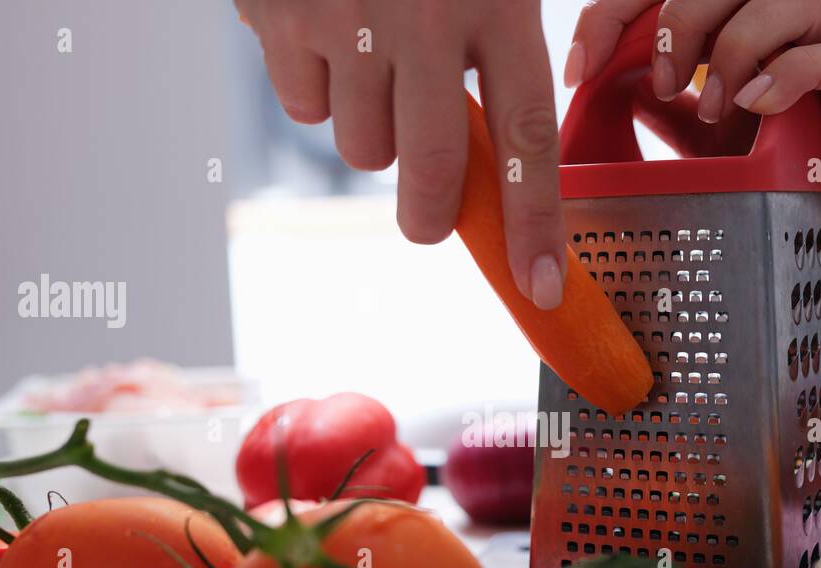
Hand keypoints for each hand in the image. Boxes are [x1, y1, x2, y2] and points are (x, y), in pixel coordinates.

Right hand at [238, 0, 566, 306]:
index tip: (542, 288)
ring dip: (372, 130)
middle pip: (431, 169)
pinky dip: (317, 86)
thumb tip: (506, 144)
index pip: (526, 137)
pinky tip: (328, 32)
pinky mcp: (278, 18)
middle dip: (430, 214)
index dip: (536, 223)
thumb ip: (506, 39)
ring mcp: (342, 22)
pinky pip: (303, 104)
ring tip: (375, 65)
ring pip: (360, 146)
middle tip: (427, 219)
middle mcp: (420, 19)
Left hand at [568, 0, 820, 256]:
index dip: (611, 14)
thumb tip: (605, 91)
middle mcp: (782, 4)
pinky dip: (782, 77)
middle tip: (662, 86)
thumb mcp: (708, 130)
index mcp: (737, 7)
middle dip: (674, 25)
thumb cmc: (786, 145)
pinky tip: (756, 107)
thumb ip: (667, 105)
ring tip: (717, 108)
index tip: (580, 69)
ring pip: (773, 2)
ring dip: (729, 53)